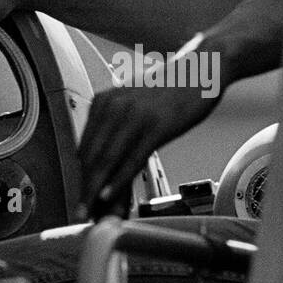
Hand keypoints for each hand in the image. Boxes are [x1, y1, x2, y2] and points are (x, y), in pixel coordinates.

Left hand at [77, 83, 220, 219]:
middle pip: (91, 157)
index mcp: (103, 101)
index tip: (79, 197)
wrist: (202, 68)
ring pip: (107, 161)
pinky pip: (133, 159)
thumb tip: (105, 162)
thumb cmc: (170, 90)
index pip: (84, 148)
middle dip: (85, 189)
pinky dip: (119, 180)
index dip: (80, 177)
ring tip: (92, 213)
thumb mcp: (134, 103)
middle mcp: (113, 106)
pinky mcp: (157, 125)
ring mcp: (135, 115)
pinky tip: (109, 196)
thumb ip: (116, 127)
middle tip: (81, 213)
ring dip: (97, 192)